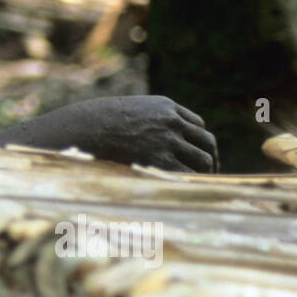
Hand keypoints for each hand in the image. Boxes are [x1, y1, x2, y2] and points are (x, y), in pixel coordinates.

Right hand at [0, 95, 218, 172]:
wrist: (87, 127)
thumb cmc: (98, 122)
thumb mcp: (127, 111)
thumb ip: (145, 119)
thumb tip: (148, 137)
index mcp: (166, 106)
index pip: (197, 125)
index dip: (200, 140)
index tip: (201, 152)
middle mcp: (172, 122)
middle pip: (207, 142)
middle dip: (210, 158)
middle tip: (209, 172)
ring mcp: (169, 141)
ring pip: (203, 160)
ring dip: (205, 172)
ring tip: (199, 184)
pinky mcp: (162, 160)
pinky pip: (188, 174)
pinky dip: (192, 182)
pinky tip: (189, 189)